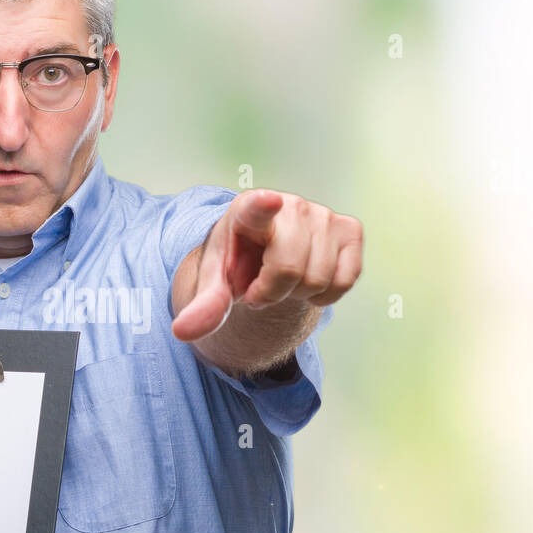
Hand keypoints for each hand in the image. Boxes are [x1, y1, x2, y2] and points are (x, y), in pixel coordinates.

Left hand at [171, 188, 362, 342]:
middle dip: (274, 291)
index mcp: (247, 210)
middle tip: (261, 287)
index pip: (256, 207)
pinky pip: (344, 280)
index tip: (269, 200)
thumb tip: (182, 332)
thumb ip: (204, 306)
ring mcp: (323, 215)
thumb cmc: (237, 265)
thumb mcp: (216, 284)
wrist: (265, 257)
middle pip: (289, 268)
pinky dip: (325, 295)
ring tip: (282, 281)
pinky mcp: (350, 229)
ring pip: (318, 278)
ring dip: (298, 294)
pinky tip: (307, 282)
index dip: (263, 206)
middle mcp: (289, 205)